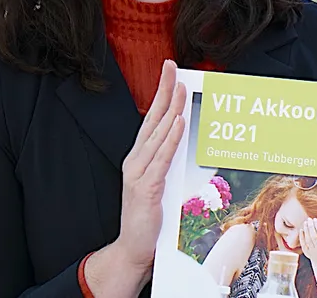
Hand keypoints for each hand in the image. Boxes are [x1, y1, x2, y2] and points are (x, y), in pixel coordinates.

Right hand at [115, 60, 186, 269]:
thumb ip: (167, 160)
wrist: (132, 248)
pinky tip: (178, 124)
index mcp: (138, 157)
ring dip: (170, 109)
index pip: (151, 118)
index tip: (169, 72)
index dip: (160, 93)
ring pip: (158, 134)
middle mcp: (135, 160)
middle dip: (163, 91)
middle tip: (171, 67)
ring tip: (180, 89)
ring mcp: (138, 173)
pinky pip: (161, 158)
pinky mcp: (146, 188)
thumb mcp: (158, 183)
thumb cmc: (148, 217)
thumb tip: (184, 135)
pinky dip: (170, 139)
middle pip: (152, 119)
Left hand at [300, 218, 316, 265]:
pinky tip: (301, 230)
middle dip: (311, 227)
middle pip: (314, 237)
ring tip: (305, 222)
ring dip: (306, 230)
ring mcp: (313, 251)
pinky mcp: (307, 253)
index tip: (315, 219)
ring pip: (308, 240)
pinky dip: (301, 237)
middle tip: (309, 219)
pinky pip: (303, 244)